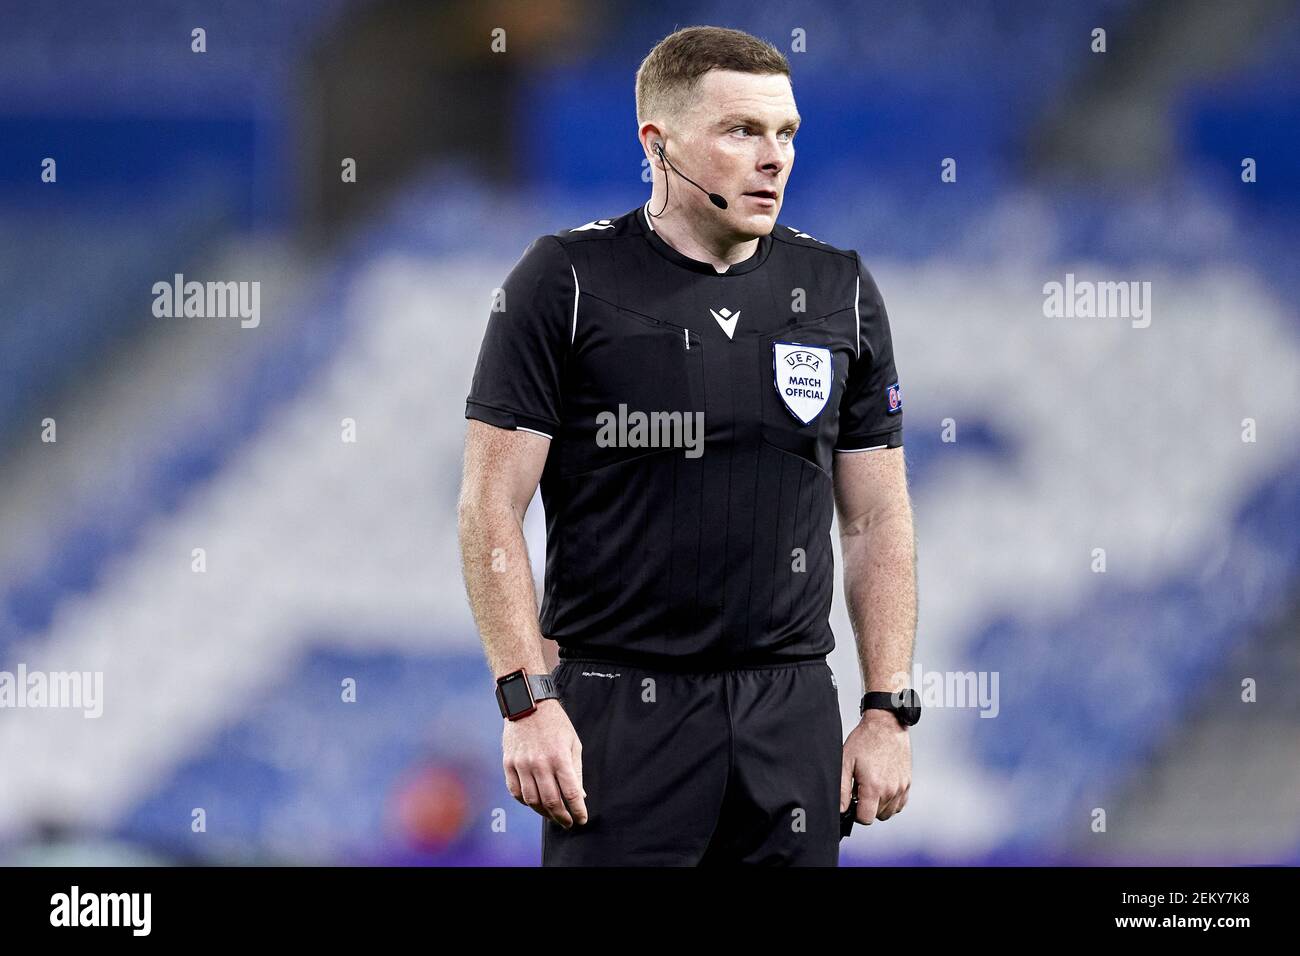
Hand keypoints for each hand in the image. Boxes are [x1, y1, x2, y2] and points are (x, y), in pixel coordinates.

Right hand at [503, 698, 588, 827]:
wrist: (528, 703)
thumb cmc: (555, 723)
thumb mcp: (573, 743)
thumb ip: (576, 771)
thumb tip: (580, 796)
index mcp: (560, 757)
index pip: (571, 793)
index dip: (578, 811)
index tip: (582, 820)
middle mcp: (540, 763)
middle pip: (551, 802)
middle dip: (562, 817)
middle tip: (568, 822)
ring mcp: (521, 764)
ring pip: (532, 800)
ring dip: (544, 813)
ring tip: (552, 815)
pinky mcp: (508, 763)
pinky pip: (515, 791)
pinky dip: (525, 801)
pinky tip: (534, 802)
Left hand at [840, 709, 910, 823]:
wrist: (886, 726)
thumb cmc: (865, 741)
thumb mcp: (845, 762)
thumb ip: (842, 789)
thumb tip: (841, 809)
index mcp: (874, 786)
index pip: (865, 818)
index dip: (856, 813)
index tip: (853, 800)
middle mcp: (890, 790)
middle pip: (877, 816)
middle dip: (867, 807)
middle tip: (860, 788)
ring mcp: (901, 788)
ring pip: (889, 812)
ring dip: (879, 805)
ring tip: (871, 786)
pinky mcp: (907, 783)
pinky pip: (899, 804)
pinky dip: (891, 801)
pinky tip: (882, 787)